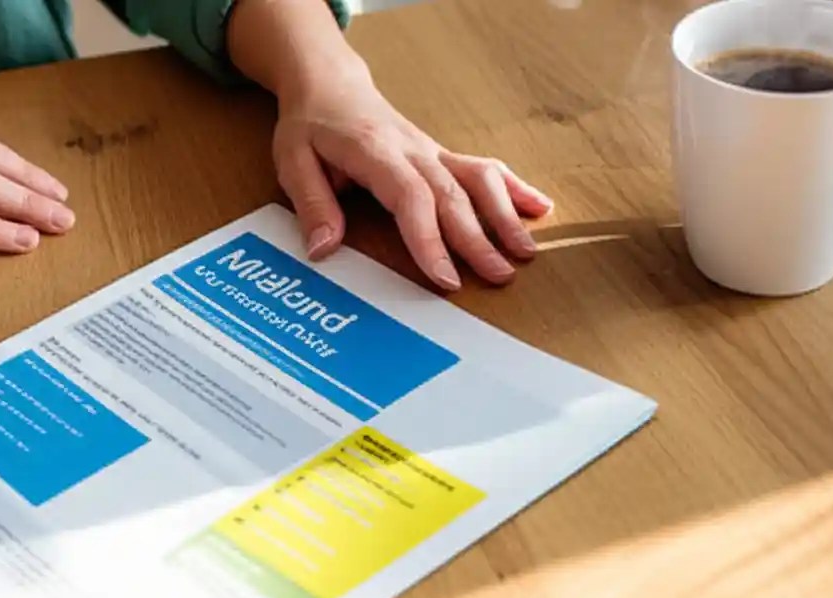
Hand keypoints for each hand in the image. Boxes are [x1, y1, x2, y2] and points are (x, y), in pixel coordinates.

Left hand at [272, 71, 554, 289]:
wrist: (330, 85)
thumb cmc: (311, 126)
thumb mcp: (292, 161)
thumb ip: (311, 204)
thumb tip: (323, 249)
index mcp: (375, 151)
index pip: (410, 197)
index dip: (429, 238)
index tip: (445, 276)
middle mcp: (413, 150)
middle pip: (452, 195)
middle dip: (478, 238)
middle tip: (499, 276)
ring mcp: (432, 151)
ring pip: (478, 178)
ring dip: (505, 214)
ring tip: (526, 251)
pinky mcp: (442, 155)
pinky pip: (483, 169)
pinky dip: (514, 187)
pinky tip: (539, 208)